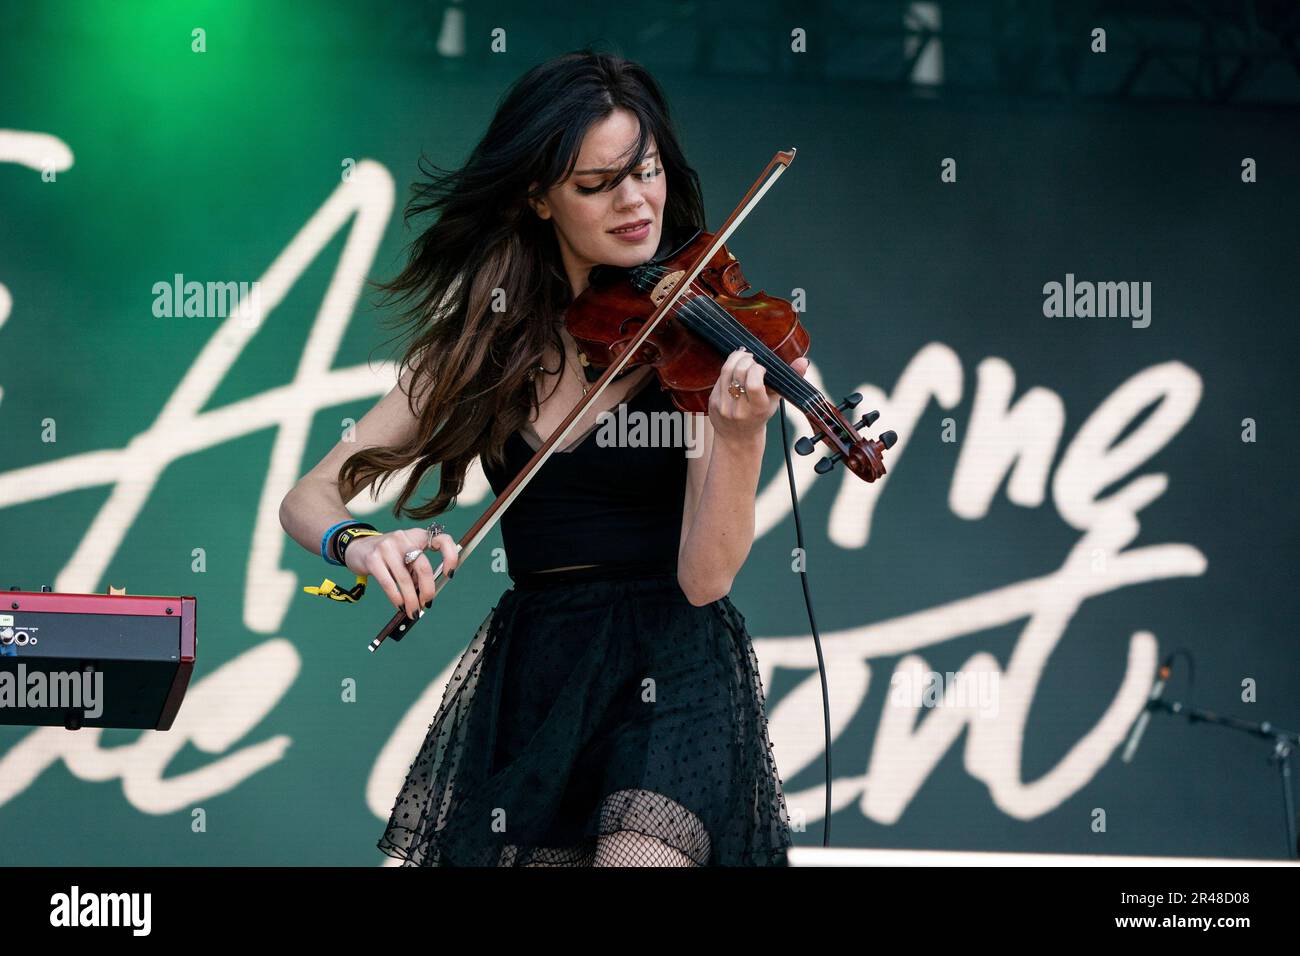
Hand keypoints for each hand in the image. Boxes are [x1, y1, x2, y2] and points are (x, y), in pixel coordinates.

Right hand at [344, 527, 459, 618]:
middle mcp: (404, 537)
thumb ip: (417, 570)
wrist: (357, 547)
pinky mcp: (373, 558)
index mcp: (418, 535)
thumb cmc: (388, 556)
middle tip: (427, 604)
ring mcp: (387, 547)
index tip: (449, 575)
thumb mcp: (406, 556)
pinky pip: (389, 583)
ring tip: (413, 612)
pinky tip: (400, 606)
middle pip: (423, 567)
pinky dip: (397, 598)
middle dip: (427, 590)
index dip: (450, 557)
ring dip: (411, 600)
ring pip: (405, 579)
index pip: (442, 539)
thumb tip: (426, 595)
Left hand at [708, 347, 810, 445]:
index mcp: (757, 409)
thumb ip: (791, 379)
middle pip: (739, 372)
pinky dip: (728, 370)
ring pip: (726, 371)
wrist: (737, 437)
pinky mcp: (712, 402)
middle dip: (746, 359)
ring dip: (736, 358)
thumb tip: (803, 361)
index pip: (754, 383)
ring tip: (744, 358)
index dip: (757, 368)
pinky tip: (734, 370)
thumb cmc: (760, 415)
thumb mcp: (776, 400)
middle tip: (752, 360)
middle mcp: (739, 409)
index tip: (762, 368)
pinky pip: (719, 378)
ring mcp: (724, 406)